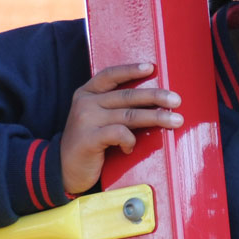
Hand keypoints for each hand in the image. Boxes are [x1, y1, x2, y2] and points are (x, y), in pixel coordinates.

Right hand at [60, 62, 181, 195]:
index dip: (131, 70)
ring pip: (129, 115)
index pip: (110, 75)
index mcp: (86, 94)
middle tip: (176, 100)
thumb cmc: (88, 145)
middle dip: (155, 96)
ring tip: (175, 121)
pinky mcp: (89, 139)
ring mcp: (86, 120)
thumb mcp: (96, 120)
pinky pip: (119, 133)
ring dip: (156, 118)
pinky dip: (130, 140)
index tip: (151, 68)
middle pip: (127, 95)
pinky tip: (130, 147)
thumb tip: (152, 103)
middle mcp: (85, 103)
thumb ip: (114, 109)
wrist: (61, 170)